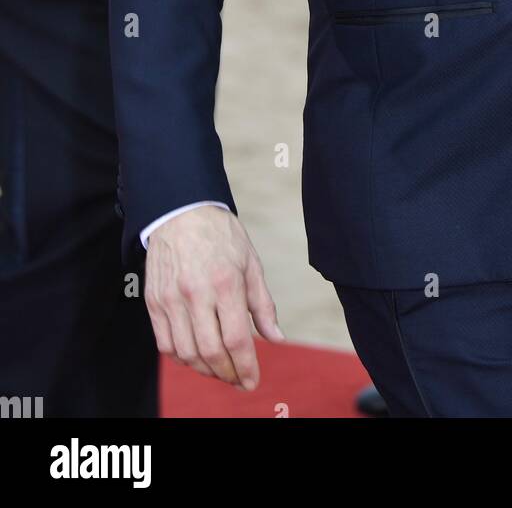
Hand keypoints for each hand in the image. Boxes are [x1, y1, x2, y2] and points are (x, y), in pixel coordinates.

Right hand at [144, 204, 284, 388]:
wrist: (180, 211)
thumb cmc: (221, 236)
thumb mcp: (250, 262)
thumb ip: (262, 304)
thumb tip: (276, 338)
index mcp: (225, 282)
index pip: (236, 338)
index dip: (246, 366)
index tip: (252, 381)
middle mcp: (196, 293)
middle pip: (210, 352)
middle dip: (227, 374)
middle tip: (238, 380)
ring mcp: (171, 299)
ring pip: (186, 353)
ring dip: (205, 370)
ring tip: (219, 369)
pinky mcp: (153, 301)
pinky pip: (165, 344)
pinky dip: (182, 358)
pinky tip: (196, 356)